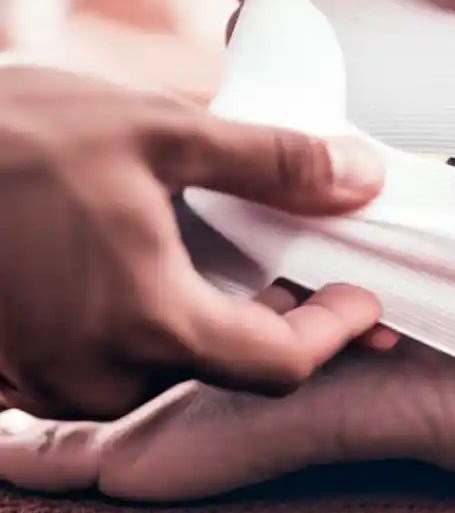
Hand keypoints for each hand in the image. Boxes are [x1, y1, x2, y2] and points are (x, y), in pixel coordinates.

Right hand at [0, 66, 388, 419]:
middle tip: (305, 268)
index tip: (361, 300)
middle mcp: (100, 373)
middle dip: (273, 320)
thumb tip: (362, 177)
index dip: (332, 333)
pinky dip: (144, 321)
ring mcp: (46, 380)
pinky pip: (102, 360)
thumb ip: (273, 164)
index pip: (281, 366)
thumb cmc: (13, 137)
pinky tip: (144, 265)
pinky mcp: (10, 371)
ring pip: (162, 365)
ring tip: (225, 257)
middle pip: (224, 367)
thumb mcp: (161, 132)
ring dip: (205, 319)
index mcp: (150, 323)